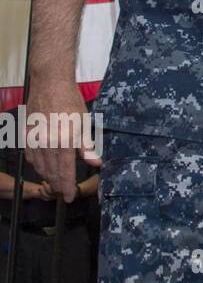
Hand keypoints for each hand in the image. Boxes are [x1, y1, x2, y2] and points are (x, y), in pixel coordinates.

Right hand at [24, 73, 99, 201]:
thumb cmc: (71, 101)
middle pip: (52, 172)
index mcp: (65, 141)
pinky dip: (38, 166)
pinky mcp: (26, 135)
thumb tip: (96, 163)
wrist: (50, 84)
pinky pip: (31, 156)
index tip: (68, 198)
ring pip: (40, 166)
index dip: (67, 187)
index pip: (66, 172)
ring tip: (55, 184)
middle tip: (63, 193)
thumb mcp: (84, 122)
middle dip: (58, 185)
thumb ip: (87, 146)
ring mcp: (35, 140)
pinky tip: (43, 168)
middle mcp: (47, 143)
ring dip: (48, 177)